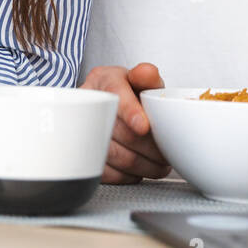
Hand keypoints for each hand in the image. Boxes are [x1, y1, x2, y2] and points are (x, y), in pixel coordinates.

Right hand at [81, 62, 169, 183]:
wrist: (103, 105)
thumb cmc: (125, 93)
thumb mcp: (138, 80)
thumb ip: (147, 76)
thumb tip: (147, 72)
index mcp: (104, 80)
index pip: (115, 94)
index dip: (130, 111)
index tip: (143, 126)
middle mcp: (89, 102)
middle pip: (117, 129)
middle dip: (148, 146)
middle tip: (167, 153)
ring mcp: (80, 129)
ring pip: (112, 154)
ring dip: (142, 164)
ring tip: (160, 165)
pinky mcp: (81, 154)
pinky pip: (105, 172)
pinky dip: (127, 175)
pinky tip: (140, 171)